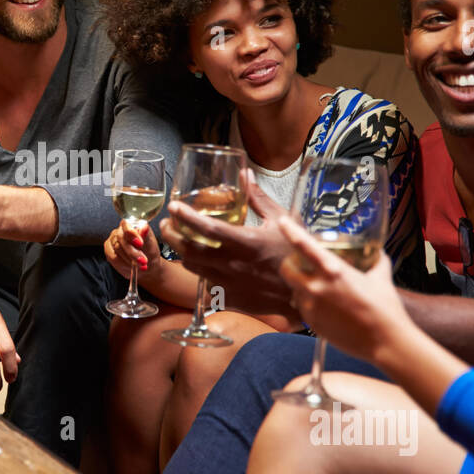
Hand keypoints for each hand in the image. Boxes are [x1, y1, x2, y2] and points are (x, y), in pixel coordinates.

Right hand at [104, 219, 159, 279]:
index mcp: (131, 224)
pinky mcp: (109, 251)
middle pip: (121, 239)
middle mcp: (120, 231)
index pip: (126, 225)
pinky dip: (123, 264)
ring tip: (140, 265)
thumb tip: (145, 227)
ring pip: (117, 249)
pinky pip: (113, 258)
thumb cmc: (149, 252)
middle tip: (143, 261)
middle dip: (133, 252)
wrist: (146, 265)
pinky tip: (131, 267)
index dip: (132, 234)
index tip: (140, 244)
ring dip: (130, 259)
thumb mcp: (151, 244)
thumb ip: (146, 235)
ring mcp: (112, 240)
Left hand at [160, 173, 299, 317]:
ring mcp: (229, 284)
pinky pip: (205, 283)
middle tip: (167, 224)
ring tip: (180, 240)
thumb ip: (258, 198)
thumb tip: (245, 175)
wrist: (305, 292)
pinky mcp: (230, 298)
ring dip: (183, 252)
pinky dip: (199, 270)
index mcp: (246, 242)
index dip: (185, 216)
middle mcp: (233, 264)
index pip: (206, 229)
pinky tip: (201, 262)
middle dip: (172, 235)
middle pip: (189, 250)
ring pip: (193, 267)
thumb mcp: (281, 220)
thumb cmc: (295, 253)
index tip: (173, 207)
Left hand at [275, 215, 409, 360]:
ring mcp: (312, 306)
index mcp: (333, 270)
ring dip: (301, 286)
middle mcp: (317, 286)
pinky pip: (302, 308)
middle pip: (286, 269)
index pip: (303, 245)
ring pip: (294, 290)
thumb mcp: (381, 276)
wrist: (385, 341)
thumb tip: (376, 252)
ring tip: (319, 289)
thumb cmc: (385, 308)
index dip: (289, 230)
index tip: (283, 222)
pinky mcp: (312, 323)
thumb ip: (375, 261)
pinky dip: (309, 304)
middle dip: (291, 265)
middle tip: (300, 265)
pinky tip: (326, 307)